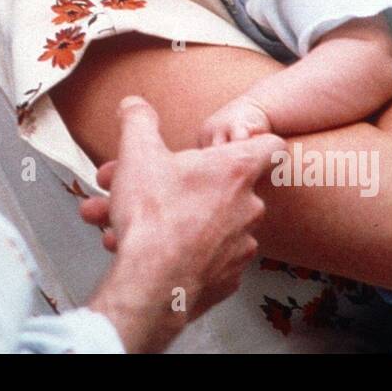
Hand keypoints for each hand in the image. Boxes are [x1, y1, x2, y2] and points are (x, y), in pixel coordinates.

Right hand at [82, 95, 283, 351]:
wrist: (151, 284)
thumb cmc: (153, 219)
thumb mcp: (137, 153)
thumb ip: (138, 120)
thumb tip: (135, 106)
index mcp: (234, 171)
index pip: (270, 146)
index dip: (255, 141)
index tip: (240, 144)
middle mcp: (248, 208)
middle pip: (221, 186)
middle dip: (176, 184)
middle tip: (144, 187)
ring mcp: (240, 246)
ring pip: (203, 223)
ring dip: (167, 219)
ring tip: (121, 221)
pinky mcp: (227, 279)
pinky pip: (202, 257)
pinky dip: (176, 252)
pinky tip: (143, 249)